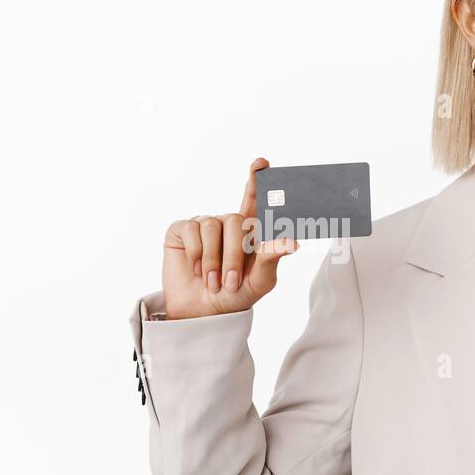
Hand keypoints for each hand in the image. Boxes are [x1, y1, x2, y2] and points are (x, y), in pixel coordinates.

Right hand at [161, 157, 299, 319]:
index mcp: (250, 230)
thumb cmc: (235, 295)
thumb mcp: (259, 281)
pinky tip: (195, 269)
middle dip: (233, 255)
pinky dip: (195, 254)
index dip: (257, 180)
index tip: (261, 163)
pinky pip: (191, 230)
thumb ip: (273, 259)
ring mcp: (204, 223)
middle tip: (229, 283)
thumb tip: (292, 242)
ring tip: (212, 282)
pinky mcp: (182, 229)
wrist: (202, 311)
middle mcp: (227, 222)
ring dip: (213, 260)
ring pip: (212, 226)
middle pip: (235, 220)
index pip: (255, 199)